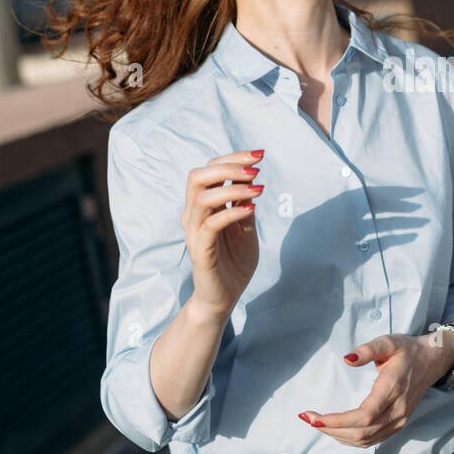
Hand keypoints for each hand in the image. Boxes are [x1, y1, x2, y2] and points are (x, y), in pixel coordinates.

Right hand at [181, 149, 263, 314]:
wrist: (225, 298)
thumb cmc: (235, 262)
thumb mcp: (246, 228)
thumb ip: (244, 205)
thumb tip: (253, 179)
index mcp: (203, 206)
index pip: (210, 170)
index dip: (233, 158)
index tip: (260, 155)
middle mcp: (194, 215)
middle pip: (198, 176)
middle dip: (228, 166)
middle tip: (256, 168)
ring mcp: (194, 232)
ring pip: (202, 197)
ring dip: (232, 187)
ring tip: (258, 188)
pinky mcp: (200, 251)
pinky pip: (210, 225)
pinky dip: (231, 212)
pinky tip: (251, 209)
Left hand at [299, 331, 453, 446]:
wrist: (432, 361)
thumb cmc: (407, 350)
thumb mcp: (389, 342)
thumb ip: (368, 349)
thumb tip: (347, 358)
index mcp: (392, 389)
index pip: (363, 416)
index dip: (336, 421)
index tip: (313, 417)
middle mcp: (397, 410)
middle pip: (360, 432)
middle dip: (330, 429)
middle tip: (308, 418)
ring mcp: (399, 420)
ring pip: (365, 440)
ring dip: (338, 436)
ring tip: (318, 423)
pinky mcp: (398, 424)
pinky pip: (372, 440)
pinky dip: (351, 439)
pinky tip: (337, 430)